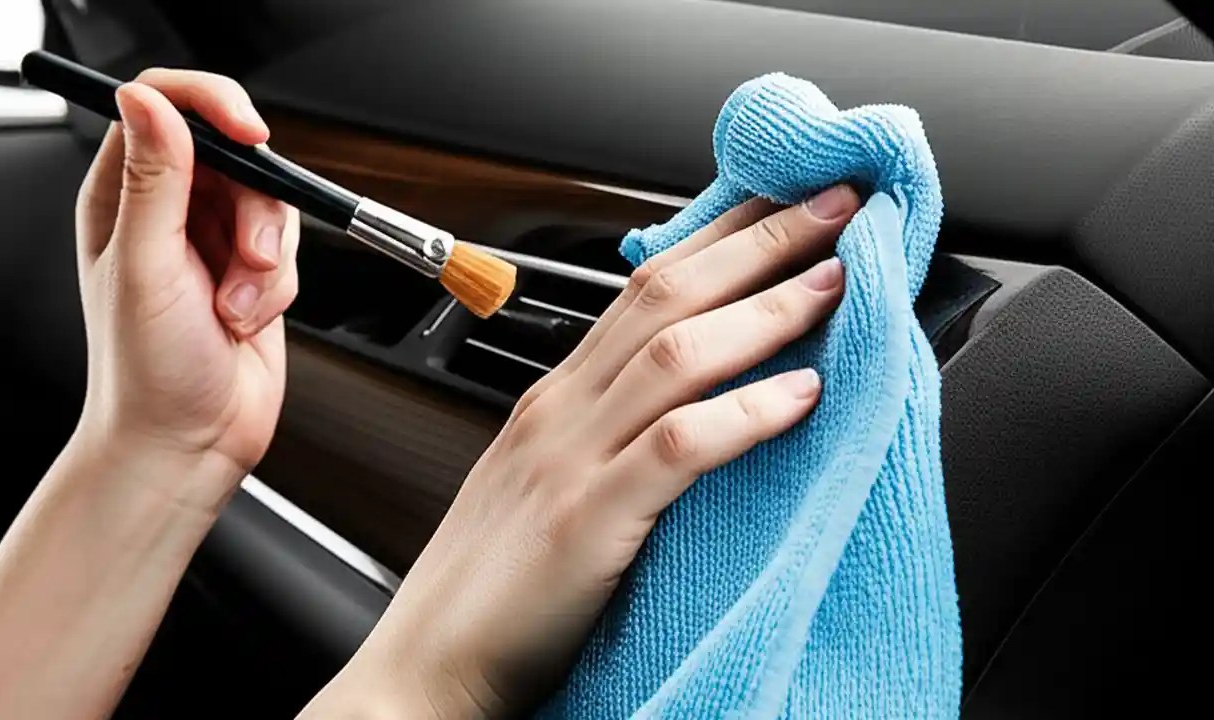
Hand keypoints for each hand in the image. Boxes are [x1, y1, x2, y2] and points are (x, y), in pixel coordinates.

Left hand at [72, 69, 299, 505]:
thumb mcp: (145, 266)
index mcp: (123, 196)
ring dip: (267, 261)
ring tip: (236, 305)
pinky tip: (247, 320)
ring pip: (272, 205)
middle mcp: (169, 212)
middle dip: (255, 211)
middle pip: (236, 157)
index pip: (165, 107)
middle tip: (245, 255)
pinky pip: (289, 250)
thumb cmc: (146, 373)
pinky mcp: (253, 273)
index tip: (250, 133)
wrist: (188, 442)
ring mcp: (214, 243)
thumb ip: (155, 180)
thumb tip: (148, 100)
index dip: (212, 105)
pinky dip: (279, 287)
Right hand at [306, 185, 860, 717]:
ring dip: (763, 307)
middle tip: (834, 199)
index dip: (721, 235)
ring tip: (836, 277)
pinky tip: (803, 394)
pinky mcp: (586, 523)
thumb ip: (607, 432)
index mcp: (556, 399)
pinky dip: (742, 413)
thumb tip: (691, 398)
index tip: (786, 199)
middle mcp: (562, 409)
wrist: (428, 667)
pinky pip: (676, 449)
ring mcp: (570, 459)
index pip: (645, 286)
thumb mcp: (548, 482)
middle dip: (757, 239)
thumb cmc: (494, 584)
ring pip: (675, 353)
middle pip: (666, 295)